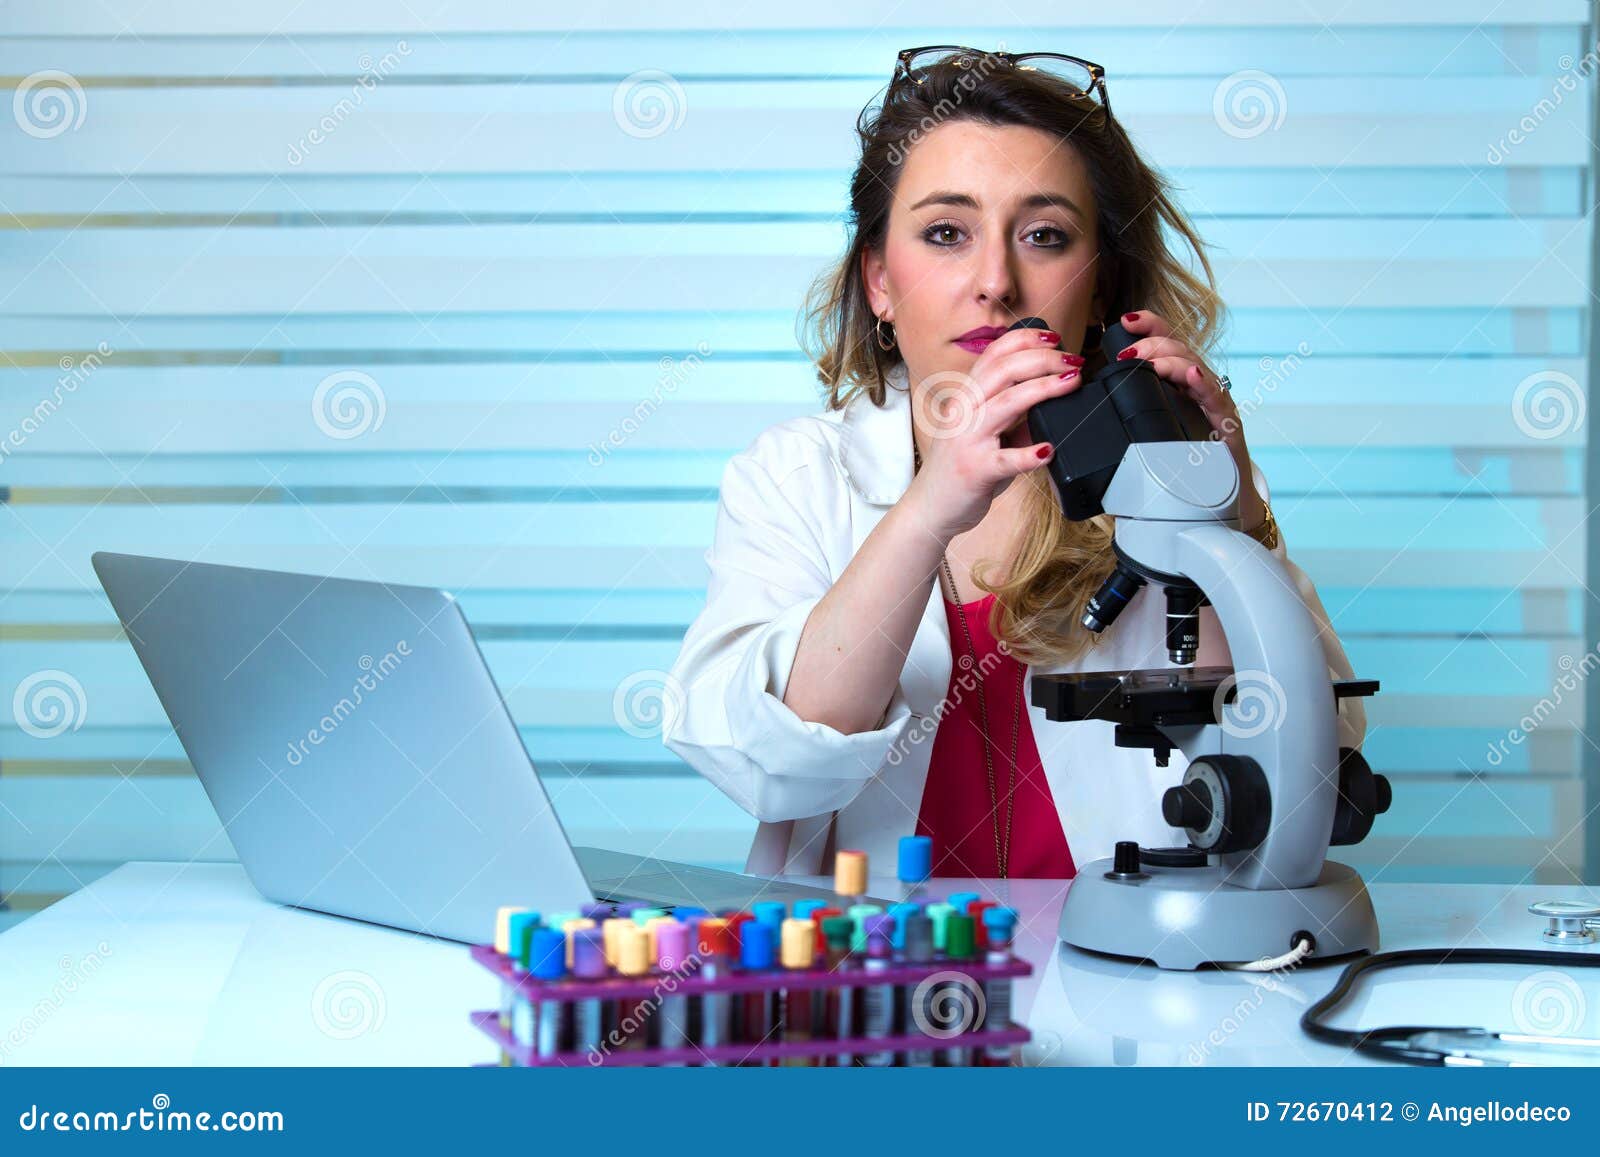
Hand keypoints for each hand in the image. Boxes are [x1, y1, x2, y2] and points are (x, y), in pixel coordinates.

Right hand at [904, 326, 1084, 540]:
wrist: (931, 507)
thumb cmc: (959, 467)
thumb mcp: (984, 432)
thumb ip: (1012, 416)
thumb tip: (1049, 400)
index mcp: (966, 398)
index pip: (993, 355)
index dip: (1025, 340)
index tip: (1054, 339)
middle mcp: (964, 412)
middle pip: (1004, 370)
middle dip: (1043, 359)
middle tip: (1073, 361)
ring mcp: (968, 440)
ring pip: (1006, 403)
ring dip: (1042, 388)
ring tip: (1071, 383)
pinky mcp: (976, 470)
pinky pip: (1006, 459)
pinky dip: (1030, 454)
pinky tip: (1050, 449)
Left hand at [1118, 309, 1264, 528]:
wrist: (1217, 503)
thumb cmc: (1177, 469)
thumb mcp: (1142, 441)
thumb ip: (1117, 427)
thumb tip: (1072, 426)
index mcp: (1175, 385)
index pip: (1164, 344)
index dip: (1148, 327)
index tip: (1125, 322)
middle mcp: (1195, 388)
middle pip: (1178, 349)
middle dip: (1151, 344)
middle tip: (1125, 353)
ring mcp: (1212, 404)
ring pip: (1194, 367)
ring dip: (1170, 360)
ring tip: (1150, 363)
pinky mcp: (1228, 424)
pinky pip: (1217, 398)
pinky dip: (1204, 384)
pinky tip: (1191, 377)